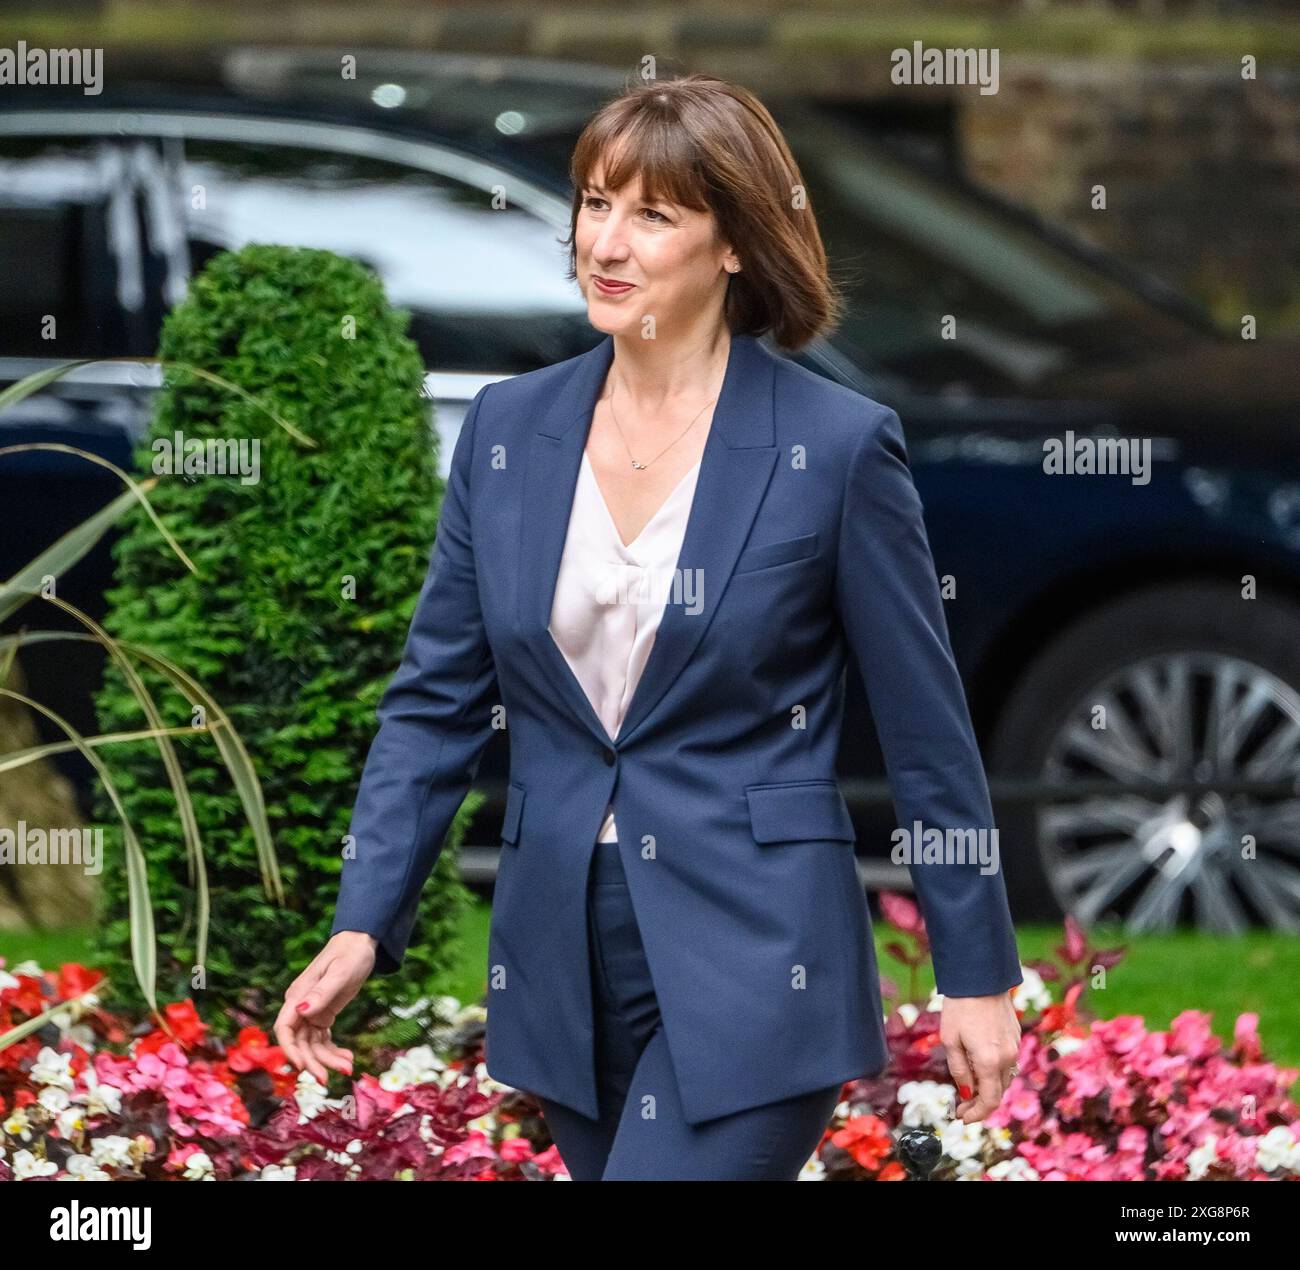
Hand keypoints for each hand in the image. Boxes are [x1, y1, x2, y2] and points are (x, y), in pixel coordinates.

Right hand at [274, 931, 375, 1084]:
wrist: (360, 943)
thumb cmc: (350, 954)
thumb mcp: (340, 973)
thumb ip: (321, 994)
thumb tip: (302, 1011)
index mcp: (298, 996)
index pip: (284, 1028)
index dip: (290, 1050)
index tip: (303, 1067)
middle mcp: (300, 1007)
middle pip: (298, 1042)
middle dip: (312, 1062)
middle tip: (328, 1079)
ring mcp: (311, 1012)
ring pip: (312, 1045)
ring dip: (326, 1059)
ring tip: (347, 1068)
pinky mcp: (323, 1015)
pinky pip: (322, 1040)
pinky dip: (332, 1051)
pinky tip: (347, 1058)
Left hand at [940, 990, 1021, 1123]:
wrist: (981, 978)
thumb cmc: (960, 1007)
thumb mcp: (950, 1040)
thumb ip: (959, 1070)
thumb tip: (965, 1092)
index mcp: (990, 1061)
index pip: (989, 1100)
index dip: (977, 1113)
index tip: (963, 1117)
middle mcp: (1007, 1057)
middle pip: (998, 1092)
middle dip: (980, 1103)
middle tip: (961, 1106)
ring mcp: (1014, 1047)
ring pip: (1004, 1078)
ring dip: (988, 1088)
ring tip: (968, 1088)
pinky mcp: (1015, 1037)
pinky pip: (1007, 1063)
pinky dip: (994, 1072)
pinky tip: (979, 1066)